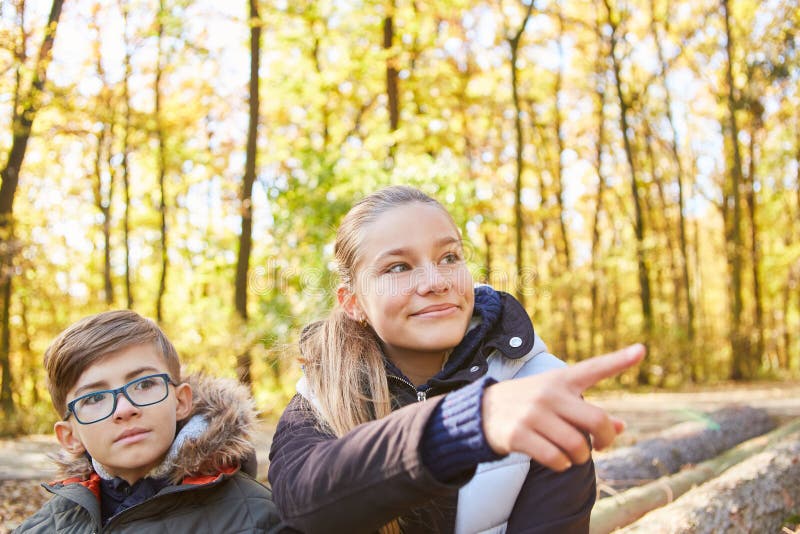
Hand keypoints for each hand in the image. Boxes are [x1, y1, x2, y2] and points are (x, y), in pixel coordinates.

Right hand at [481, 344, 644, 471]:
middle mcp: (549, 393)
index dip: (620, 360)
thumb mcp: (556, 399)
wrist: (482, 411)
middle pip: (597, 421)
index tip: (642, 350)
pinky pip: (556, 459)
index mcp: (561, 380)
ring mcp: (533, 414)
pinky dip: (561, 465)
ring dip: (580, 458)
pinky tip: (554, 459)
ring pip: (577, 446)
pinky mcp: (519, 434)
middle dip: (605, 439)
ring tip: (572, 455)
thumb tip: (621, 427)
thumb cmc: (529, 405)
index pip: (594, 368)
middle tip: (601, 446)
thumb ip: (587, 412)